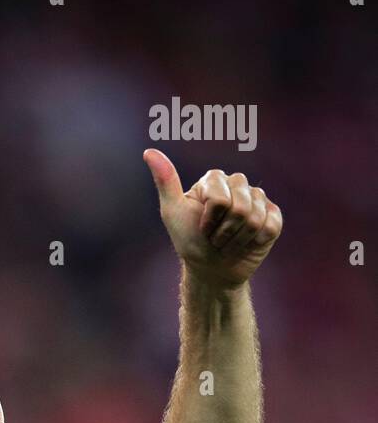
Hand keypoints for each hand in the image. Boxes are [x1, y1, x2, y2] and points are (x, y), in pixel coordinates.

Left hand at [143, 149, 282, 289]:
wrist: (211, 270)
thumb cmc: (190, 241)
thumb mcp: (173, 213)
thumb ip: (165, 182)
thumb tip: (149, 152)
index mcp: (214, 179)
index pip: (219, 197)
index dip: (209, 220)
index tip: (201, 228)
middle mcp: (237, 184)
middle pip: (240, 206)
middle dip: (224, 231)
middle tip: (215, 238)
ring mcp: (257, 198)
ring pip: (255, 217)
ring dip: (237, 239)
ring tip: (229, 242)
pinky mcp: (273, 215)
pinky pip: (270, 225)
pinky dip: (255, 240)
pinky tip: (248, 242)